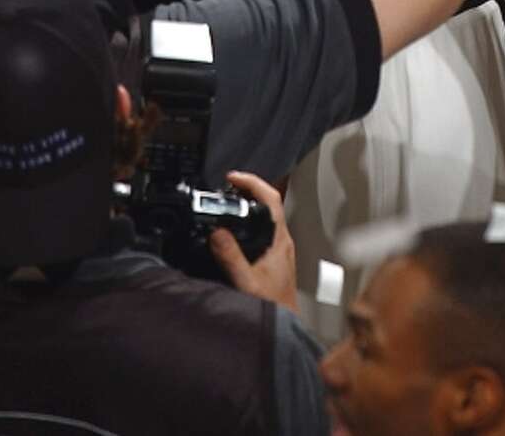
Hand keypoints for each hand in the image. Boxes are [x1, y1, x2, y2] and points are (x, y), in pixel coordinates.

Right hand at [209, 171, 297, 313]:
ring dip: (249, 203)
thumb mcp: (247, 283)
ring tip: (230, 198)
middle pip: (269, 202)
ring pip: (267, 215)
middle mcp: (282, 242)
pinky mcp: (275, 257)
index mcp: (279, 241)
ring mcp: (280, 249)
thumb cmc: (274, 309)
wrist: (286, 327)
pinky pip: (264, 228)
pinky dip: (250, 219)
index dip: (252, 183)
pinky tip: (237, 226)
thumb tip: (217, 233)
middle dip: (248, 188)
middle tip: (228, 184)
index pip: (271, 198)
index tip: (233, 178)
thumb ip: (231, 258)